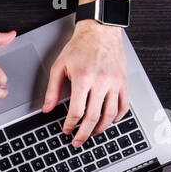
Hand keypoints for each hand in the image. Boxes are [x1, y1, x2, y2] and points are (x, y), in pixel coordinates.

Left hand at [42, 21, 129, 146]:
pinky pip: (123, 105)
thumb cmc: (79, 47)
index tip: (66, 130)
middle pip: (93, 117)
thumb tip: (46, 109)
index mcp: (83, 78)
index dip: (70, 125)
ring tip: (92, 133)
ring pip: (110, 114)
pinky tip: (109, 121)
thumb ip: (52, 90)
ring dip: (100, 128)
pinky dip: (117, 117)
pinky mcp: (123, 82)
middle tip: (77, 141)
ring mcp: (114, 82)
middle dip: (84, 133)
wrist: (100, 31)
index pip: (77, 111)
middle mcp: (101, 82)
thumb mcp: (59, 66)